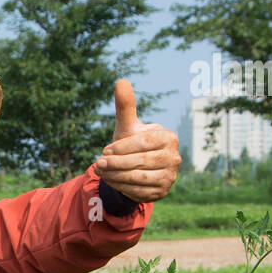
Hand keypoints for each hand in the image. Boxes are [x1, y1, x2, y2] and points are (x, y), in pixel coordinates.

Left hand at [94, 79, 180, 203]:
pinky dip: (122, 187)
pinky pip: (140, 191)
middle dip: (116, 163)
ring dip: (116, 176)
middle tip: (97, 163)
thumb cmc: (131, 142)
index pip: (144, 143)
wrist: (136, 167)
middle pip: (141, 161)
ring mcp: (170, 176)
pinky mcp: (162, 191)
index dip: (122, 147)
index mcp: (168, 137)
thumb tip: (121, 81)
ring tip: (101, 172)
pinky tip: (110, 181)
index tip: (105, 150)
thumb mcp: (127, 126)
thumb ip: (125, 106)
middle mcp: (174, 157)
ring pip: (139, 177)